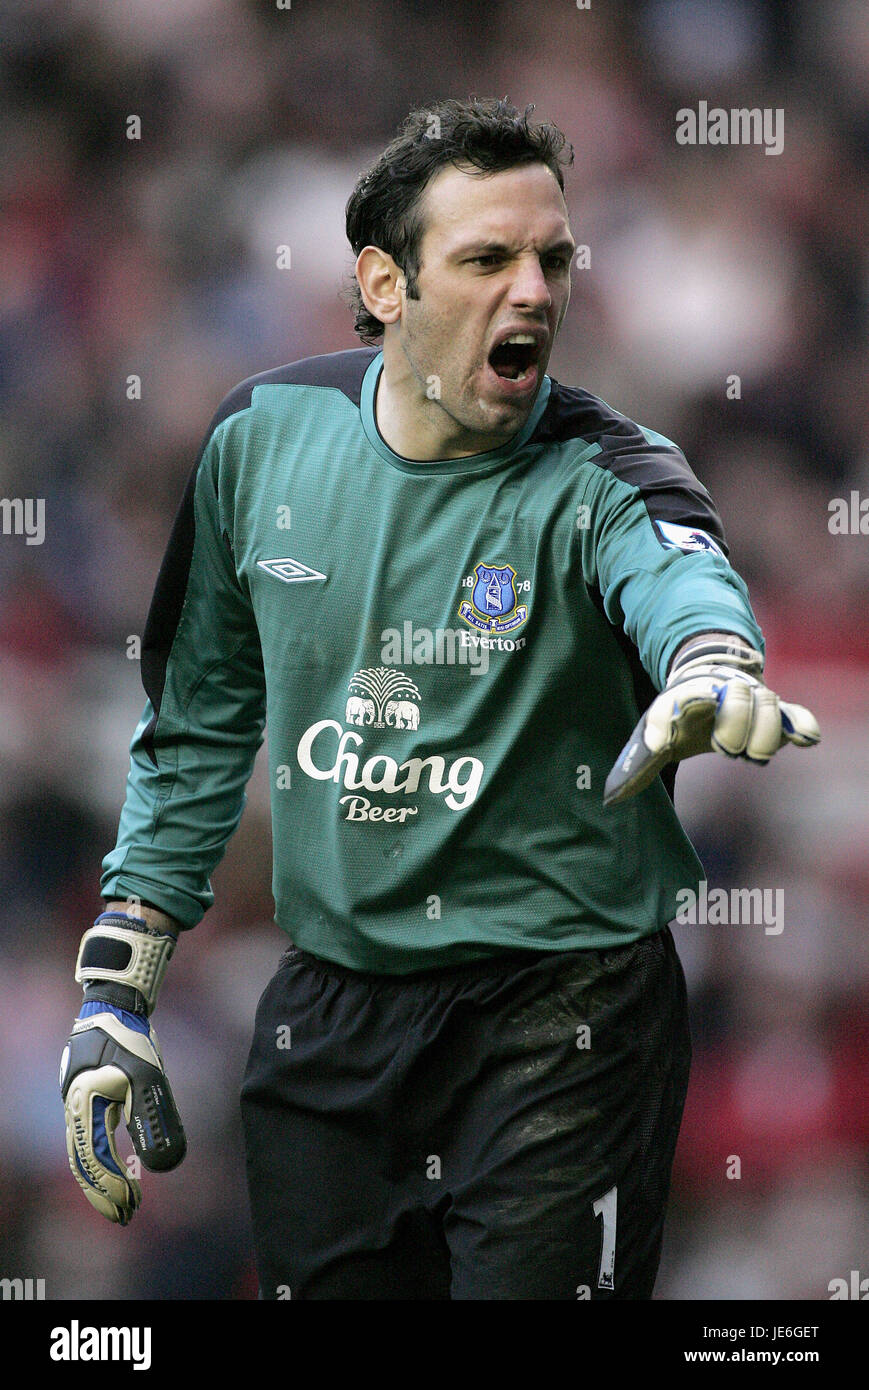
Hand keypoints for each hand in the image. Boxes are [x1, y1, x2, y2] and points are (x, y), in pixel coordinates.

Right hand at [60, 1001, 185, 1223]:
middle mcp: (75, 1110)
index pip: (96, 1159)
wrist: (113, 1007)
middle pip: (83, 1163)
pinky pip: (89, 1137)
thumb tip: (163, 1166)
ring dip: (101, 1179)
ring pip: (83, 1153)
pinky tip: (120, 1168)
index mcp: (84, 1107)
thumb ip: (153, 1119)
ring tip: (122, 1199)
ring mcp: (79, 1105)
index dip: (113, 1184)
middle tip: (125, 1215)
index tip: (132, 1203)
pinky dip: (101, 1159)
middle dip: (103, 1192)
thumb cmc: (129, 1039)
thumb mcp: (146, 1076)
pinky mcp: (89, 1099)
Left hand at [603, 634, 819, 805]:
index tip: (666, 741)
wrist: (711, 677)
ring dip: (764, 732)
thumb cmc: (680, 715)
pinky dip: (801, 726)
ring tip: (752, 756)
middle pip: (736, 696)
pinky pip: (795, 714)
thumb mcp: (654, 734)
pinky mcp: (777, 711)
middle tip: (726, 749)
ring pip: (768, 703)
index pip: (677, 702)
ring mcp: (751, 697)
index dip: (674, 717)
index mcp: (683, 697)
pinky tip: (804, 740)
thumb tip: (611, 798)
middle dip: (734, 722)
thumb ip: (637, 764)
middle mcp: (721, 691)